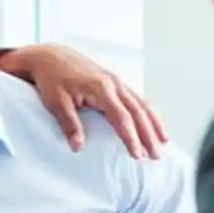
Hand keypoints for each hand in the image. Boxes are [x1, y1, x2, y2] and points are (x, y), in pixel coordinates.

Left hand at [0, 44, 166, 158]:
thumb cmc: (51, 79)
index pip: (121, 117)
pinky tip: (153, 122)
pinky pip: (136, 97)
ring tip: (163, 142)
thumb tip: (77, 146)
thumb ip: (69, 123)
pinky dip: (147, 111)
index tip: (137, 155)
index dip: (130, 137)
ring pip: (141, 103)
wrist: (50, 56)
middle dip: (148, 135)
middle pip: (137, 112)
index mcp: (100, 88)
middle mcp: (113, 83)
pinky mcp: (114, 80)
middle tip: (156, 156)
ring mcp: (116, 80)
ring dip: (153, 123)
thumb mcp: (55, 102)